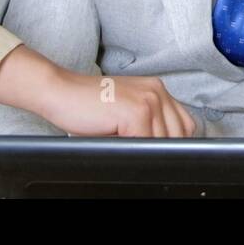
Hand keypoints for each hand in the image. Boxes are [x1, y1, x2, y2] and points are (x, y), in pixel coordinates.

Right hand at [0, 45, 195, 136]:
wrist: (59, 91)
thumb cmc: (87, 106)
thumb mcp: (125, 111)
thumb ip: (148, 121)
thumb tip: (165, 150)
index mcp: (157, 89)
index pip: (184, 124)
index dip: (174, 143)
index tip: (162, 155)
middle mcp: (157, 91)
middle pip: (179, 134)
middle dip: (161, 149)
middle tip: (137, 152)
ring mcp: (149, 100)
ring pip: (164, 141)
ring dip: (145, 149)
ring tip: (123, 144)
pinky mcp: (137, 111)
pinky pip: (146, 143)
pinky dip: (133, 149)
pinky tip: (117, 141)